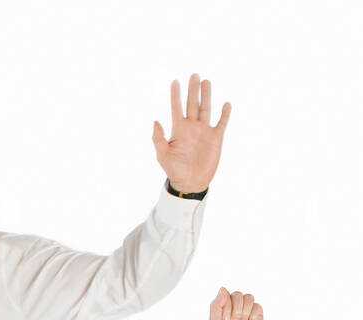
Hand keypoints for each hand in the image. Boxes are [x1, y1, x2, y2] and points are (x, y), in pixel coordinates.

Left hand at [152, 74, 230, 193]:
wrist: (190, 182)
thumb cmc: (174, 170)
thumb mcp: (162, 155)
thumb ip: (158, 138)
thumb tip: (155, 121)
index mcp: (178, 129)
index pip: (176, 108)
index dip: (175, 95)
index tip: (174, 82)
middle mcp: (192, 127)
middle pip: (193, 104)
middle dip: (193, 90)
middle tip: (194, 75)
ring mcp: (204, 131)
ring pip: (206, 108)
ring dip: (206, 95)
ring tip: (206, 82)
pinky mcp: (216, 137)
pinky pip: (221, 122)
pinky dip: (224, 114)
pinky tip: (226, 104)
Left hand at [208, 287, 265, 319]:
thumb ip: (216, 304)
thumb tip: (223, 288)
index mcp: (222, 311)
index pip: (227, 295)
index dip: (227, 307)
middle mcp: (234, 310)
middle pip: (238, 294)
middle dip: (236, 310)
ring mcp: (247, 313)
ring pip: (249, 297)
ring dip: (246, 313)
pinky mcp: (259, 317)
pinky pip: (258, 306)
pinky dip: (255, 317)